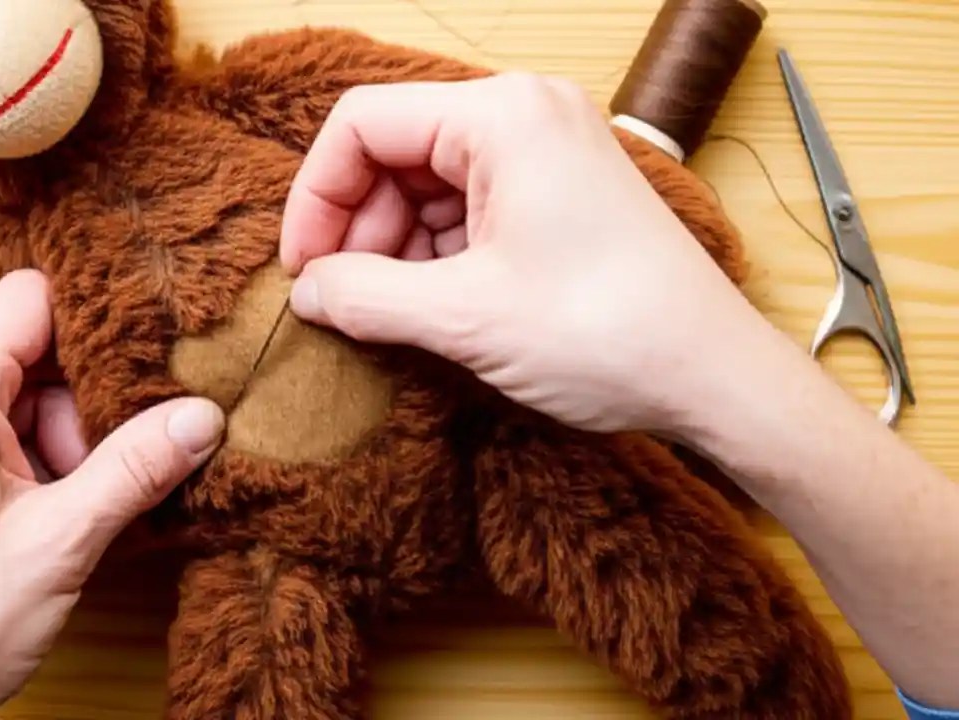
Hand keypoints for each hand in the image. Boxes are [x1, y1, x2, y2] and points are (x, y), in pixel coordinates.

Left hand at [0, 270, 224, 719]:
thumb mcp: (60, 541)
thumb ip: (135, 467)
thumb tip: (202, 416)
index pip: (29, 299)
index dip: (96, 315)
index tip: (152, 348)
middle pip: (26, 348)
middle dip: (86, 394)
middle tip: (127, 447)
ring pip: (13, 395)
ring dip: (63, 435)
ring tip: (87, 498)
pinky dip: (35, 459)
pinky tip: (62, 509)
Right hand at [280, 72, 770, 433]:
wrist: (713, 377)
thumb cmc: (607, 332)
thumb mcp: (463, 317)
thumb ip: (365, 296)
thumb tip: (306, 293)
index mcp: (501, 116)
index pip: (363, 124)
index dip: (316, 196)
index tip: (304, 269)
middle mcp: (524, 116)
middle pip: (394, 152)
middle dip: (357, 227)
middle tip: (344, 300)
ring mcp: (546, 154)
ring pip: (427, 185)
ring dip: (394, 248)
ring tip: (388, 313)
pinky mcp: (558, 196)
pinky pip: (467, 209)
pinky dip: (434, 256)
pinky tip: (428, 307)